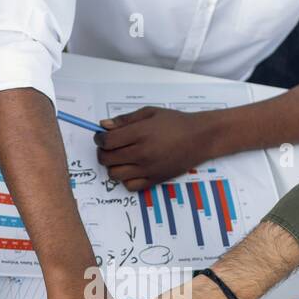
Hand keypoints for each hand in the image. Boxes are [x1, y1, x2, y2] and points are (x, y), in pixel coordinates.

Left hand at [94, 107, 219, 190]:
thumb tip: (103, 126)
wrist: (200, 138)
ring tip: (120, 157)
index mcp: (140, 133)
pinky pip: (130, 186)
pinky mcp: (154, 180)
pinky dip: (126, 179)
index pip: (107, 141)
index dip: (99, 138)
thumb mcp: (149, 113)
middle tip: (109, 146)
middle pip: (107, 159)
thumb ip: (125, 120)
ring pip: (115, 174)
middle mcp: (142, 153)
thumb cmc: (175, 123)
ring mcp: (148, 169)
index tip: (101, 136)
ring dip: (113, 166)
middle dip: (102, 152)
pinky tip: (131, 168)